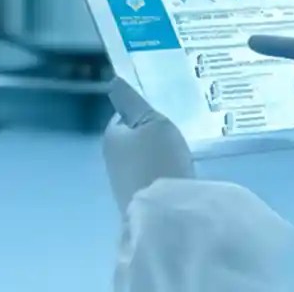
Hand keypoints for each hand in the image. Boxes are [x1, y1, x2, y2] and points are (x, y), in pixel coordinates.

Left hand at [103, 78, 194, 214]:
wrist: (164, 212)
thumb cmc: (159, 159)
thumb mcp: (152, 121)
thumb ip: (132, 101)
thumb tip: (113, 81)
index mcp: (111, 135)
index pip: (125, 113)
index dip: (146, 110)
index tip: (168, 112)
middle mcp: (111, 157)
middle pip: (134, 136)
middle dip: (152, 132)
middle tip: (178, 129)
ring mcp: (122, 180)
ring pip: (143, 156)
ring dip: (159, 153)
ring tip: (182, 150)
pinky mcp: (137, 198)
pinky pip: (151, 175)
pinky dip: (162, 170)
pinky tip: (178, 171)